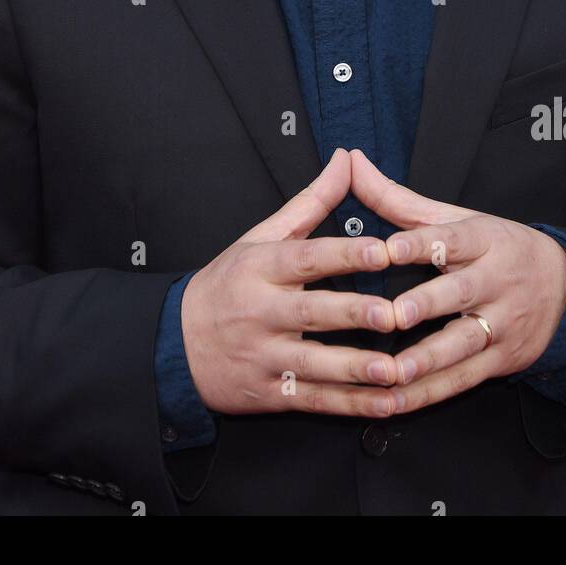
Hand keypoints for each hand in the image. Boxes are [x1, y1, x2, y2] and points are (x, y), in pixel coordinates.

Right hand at [181, 149, 402, 417]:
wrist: (172, 344)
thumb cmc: (227, 284)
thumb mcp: (260, 237)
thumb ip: (310, 202)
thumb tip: (347, 159)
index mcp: (261, 268)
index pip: (306, 257)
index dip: (344, 253)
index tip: (382, 250)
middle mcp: (261, 312)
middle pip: (310, 311)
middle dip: (352, 313)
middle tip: (392, 313)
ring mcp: (263, 356)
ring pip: (313, 364)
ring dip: (355, 369)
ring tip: (393, 370)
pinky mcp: (268, 394)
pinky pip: (314, 401)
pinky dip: (350, 405)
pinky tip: (385, 404)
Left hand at [348, 150, 565, 413]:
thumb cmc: (496, 247)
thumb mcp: (457, 218)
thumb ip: (398, 199)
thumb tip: (351, 162)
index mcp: (483, 240)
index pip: (450, 239)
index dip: (418, 244)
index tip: (387, 249)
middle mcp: (496, 281)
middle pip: (460, 293)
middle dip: (427, 305)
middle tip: (393, 315)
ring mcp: (501, 323)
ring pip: (463, 343)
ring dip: (427, 360)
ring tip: (394, 371)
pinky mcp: (501, 360)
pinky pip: (463, 380)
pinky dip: (429, 393)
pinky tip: (395, 400)